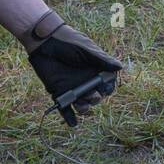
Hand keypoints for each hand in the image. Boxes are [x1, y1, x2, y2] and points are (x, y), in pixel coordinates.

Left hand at [20, 10, 123, 126]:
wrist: (44, 40)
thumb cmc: (68, 41)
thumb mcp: (86, 49)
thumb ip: (101, 59)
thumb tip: (120, 68)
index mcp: (95, 70)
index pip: (106, 85)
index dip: (108, 89)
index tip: (106, 89)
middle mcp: (85, 81)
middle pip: (96, 97)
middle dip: (95, 99)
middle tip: (92, 95)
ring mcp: (72, 88)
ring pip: (82, 104)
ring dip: (84, 108)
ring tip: (81, 105)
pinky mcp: (58, 92)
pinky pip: (65, 109)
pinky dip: (69, 118)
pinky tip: (73, 123)